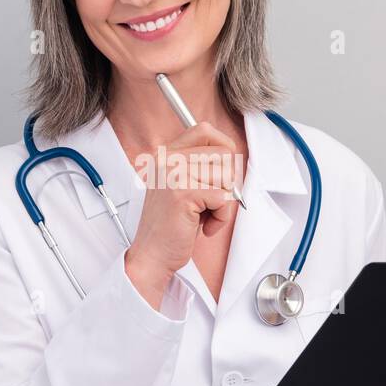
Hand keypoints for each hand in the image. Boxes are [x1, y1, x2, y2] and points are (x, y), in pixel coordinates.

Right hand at [124, 121, 241, 306]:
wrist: (152, 255)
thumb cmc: (172, 226)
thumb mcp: (184, 188)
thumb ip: (202, 168)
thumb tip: (233, 156)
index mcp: (166, 156)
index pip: (204, 130)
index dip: (223, 148)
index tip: (222, 170)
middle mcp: (168, 160)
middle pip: (223, 154)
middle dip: (226, 182)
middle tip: (209, 202)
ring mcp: (173, 175)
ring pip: (226, 177)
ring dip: (223, 203)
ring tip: (203, 216)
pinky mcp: (182, 194)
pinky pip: (223, 199)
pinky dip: (220, 218)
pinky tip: (202, 227)